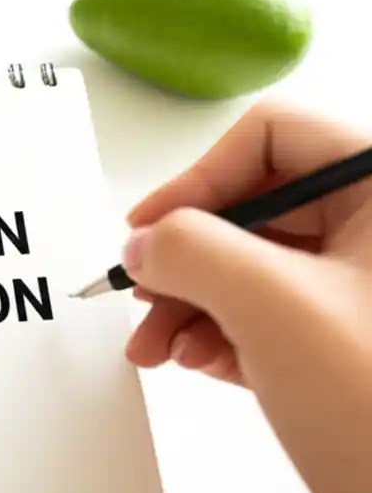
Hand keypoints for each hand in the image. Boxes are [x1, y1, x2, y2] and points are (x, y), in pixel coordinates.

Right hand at [122, 100, 371, 492]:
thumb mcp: (270, 305)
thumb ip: (189, 249)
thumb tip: (146, 242)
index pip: (275, 134)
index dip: (203, 174)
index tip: (153, 226)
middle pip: (256, 204)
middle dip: (187, 253)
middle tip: (144, 291)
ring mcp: (367, 291)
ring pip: (254, 262)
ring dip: (190, 299)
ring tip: (155, 344)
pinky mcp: (350, 342)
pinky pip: (268, 309)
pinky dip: (218, 329)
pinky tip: (193, 359)